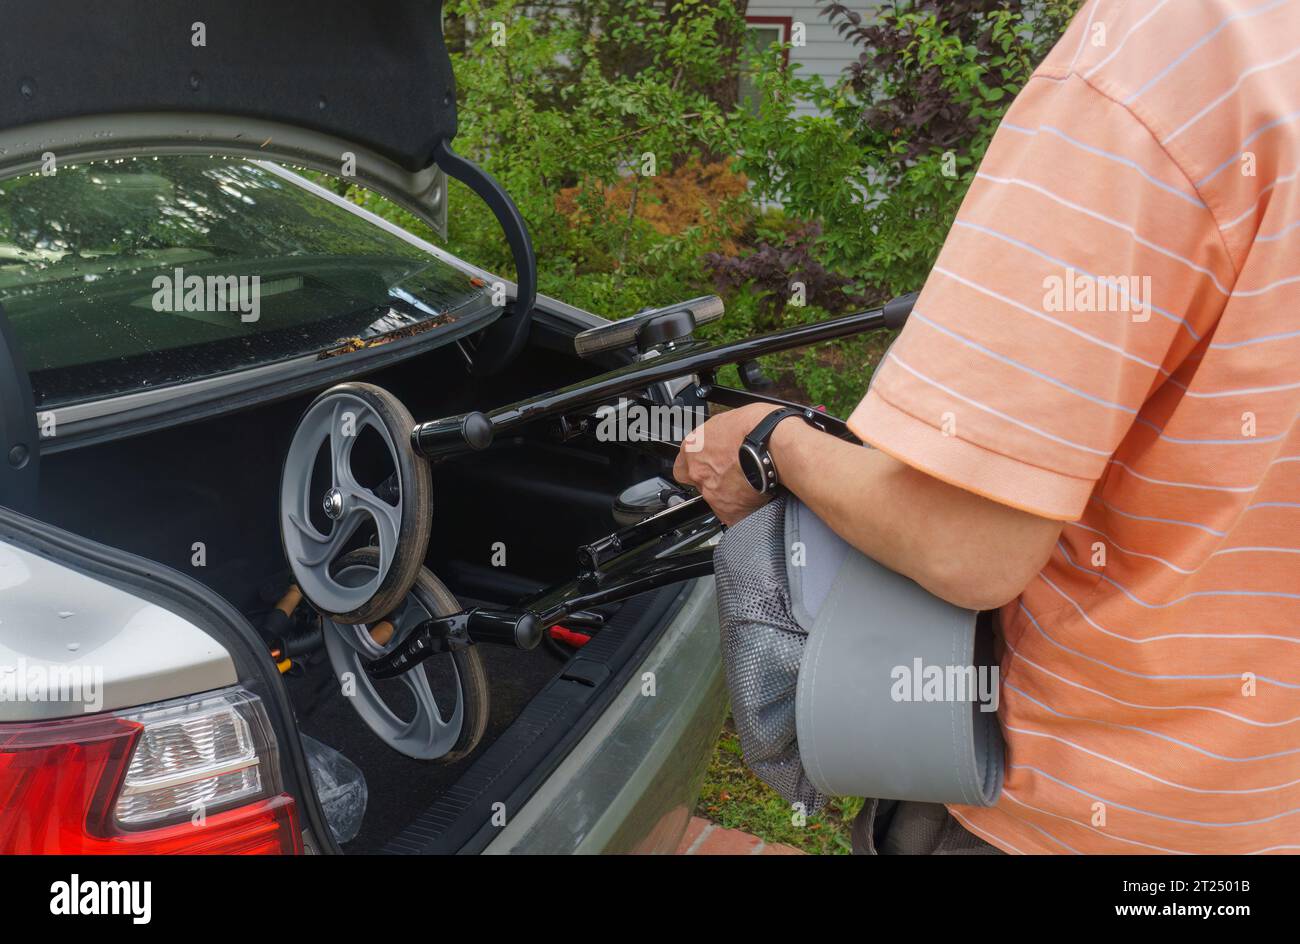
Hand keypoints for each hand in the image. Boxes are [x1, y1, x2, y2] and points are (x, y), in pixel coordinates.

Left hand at [672, 402, 777, 525]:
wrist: (773, 444)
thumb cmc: (756, 427)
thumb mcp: (727, 419)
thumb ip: (716, 436)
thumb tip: (720, 437)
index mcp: (693, 448)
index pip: (681, 465)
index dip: (696, 465)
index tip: (707, 464)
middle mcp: (698, 473)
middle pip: (698, 483)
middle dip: (713, 480)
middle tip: (733, 472)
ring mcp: (712, 494)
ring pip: (715, 499)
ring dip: (728, 493)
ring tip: (750, 481)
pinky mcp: (730, 512)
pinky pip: (732, 515)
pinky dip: (741, 509)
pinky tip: (755, 496)